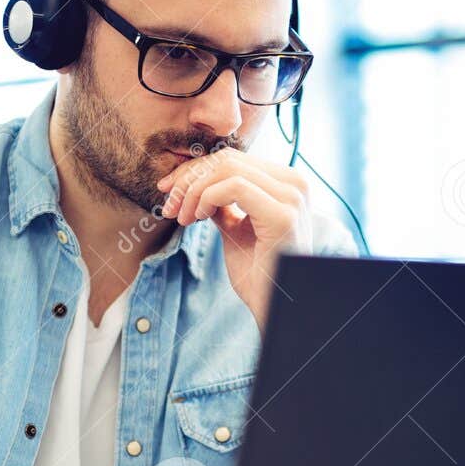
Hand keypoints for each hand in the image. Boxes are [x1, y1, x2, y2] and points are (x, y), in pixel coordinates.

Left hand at [157, 149, 311, 329]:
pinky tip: (199, 218)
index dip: (196, 171)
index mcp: (287, 184)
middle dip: (190, 178)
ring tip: (183, 217)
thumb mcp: (235, 230)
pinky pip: (235, 187)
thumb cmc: (258, 274)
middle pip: (228, 159)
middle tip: (170, 205)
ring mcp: (293, 196)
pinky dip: (208, 198)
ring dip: (195, 190)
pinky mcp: (283, 213)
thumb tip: (197, 185)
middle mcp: (296, 184)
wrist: (273, 306)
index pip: (233, 159)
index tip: (169, 192)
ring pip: (228, 168)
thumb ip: (223, 204)